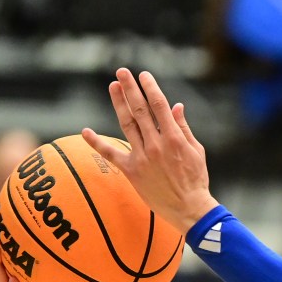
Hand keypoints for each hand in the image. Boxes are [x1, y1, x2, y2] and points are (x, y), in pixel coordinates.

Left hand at [83, 68, 216, 233]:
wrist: (189, 209)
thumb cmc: (196, 180)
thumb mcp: (196, 151)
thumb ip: (184, 127)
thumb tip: (176, 106)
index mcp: (174, 138)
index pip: (159, 105)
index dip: (150, 88)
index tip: (143, 75)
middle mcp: (156, 144)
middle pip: (140, 110)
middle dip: (130, 88)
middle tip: (122, 72)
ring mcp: (142, 157)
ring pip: (127, 124)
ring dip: (118, 103)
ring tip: (113, 86)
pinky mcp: (131, 171)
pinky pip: (111, 154)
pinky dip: (97, 143)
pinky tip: (85, 131)